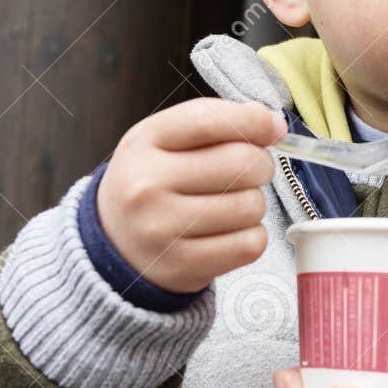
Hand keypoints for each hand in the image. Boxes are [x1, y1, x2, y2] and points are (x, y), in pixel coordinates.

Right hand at [96, 98, 286, 291]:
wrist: (114, 245)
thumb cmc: (149, 184)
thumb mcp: (163, 141)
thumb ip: (215, 123)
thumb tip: (274, 124)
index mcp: (144, 143)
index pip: (209, 120)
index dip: (253, 121)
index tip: (272, 127)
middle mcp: (148, 185)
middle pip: (241, 163)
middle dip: (262, 164)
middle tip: (252, 171)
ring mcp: (163, 229)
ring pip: (251, 206)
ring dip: (254, 203)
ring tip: (232, 203)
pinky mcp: (183, 266)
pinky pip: (250, 244)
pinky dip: (252, 236)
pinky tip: (230, 231)